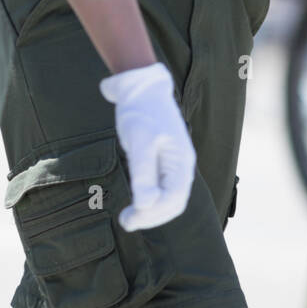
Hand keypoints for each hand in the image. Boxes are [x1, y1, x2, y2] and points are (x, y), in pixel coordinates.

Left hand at [100, 62, 195, 229]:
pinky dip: (148, 198)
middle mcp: (180, 165)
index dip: (153, 214)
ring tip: (127, 218)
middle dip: (151, 216)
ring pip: (166, 197)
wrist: (139, 85)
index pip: (173, 200)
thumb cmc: (141, 111)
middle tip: (125, 222)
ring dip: (149, 210)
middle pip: (172, 202)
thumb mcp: (140, 141)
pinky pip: (160, 187)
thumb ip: (143, 174)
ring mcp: (171, 162)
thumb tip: (146, 205)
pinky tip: (134, 202)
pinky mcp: (160, 159)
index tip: (131, 219)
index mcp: (181, 162)